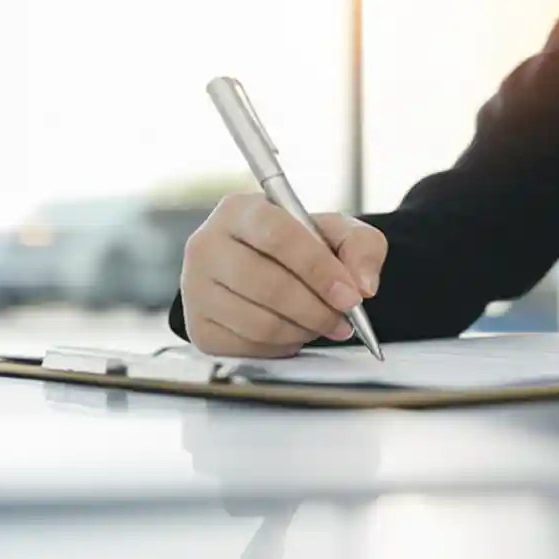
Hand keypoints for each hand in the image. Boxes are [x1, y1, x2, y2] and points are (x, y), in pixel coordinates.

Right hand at [180, 193, 386, 357]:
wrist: (262, 270)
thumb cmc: (298, 248)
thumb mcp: (336, 233)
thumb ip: (362, 247)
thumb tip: (363, 286)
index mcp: (239, 211)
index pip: (278, 236)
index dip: (319, 270)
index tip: (350, 296)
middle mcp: (207, 246)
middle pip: (268, 285)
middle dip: (316, 310)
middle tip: (343, 321)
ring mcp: (196, 289)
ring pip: (259, 323)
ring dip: (302, 331)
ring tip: (319, 324)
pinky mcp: (199, 328)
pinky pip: (249, 347)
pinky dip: (281, 346)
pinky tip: (291, 332)